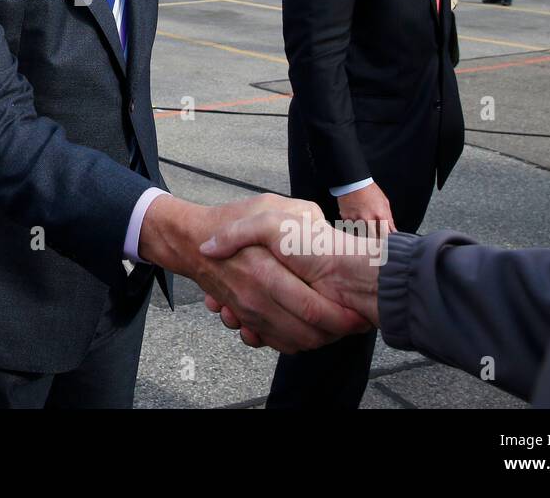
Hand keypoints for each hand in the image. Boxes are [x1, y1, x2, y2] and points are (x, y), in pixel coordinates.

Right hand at [137, 194, 369, 353]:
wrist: (190, 240)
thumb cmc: (229, 218)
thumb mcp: (267, 205)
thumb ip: (299, 215)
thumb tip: (326, 229)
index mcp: (267, 272)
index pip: (313, 310)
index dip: (341, 318)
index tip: (359, 314)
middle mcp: (256, 299)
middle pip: (307, 335)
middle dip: (336, 333)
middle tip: (354, 323)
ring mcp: (249, 312)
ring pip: (292, 343)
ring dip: (318, 340)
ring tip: (336, 325)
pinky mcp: (245, 318)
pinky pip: (274, 342)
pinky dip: (293, 341)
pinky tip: (307, 326)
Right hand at [337, 182, 393, 234]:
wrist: (353, 182)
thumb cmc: (370, 191)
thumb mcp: (385, 203)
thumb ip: (389, 219)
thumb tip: (393, 231)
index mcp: (380, 215)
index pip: (385, 235)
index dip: (386, 239)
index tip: (385, 241)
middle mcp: (368, 219)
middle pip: (374, 238)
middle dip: (376, 238)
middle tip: (376, 236)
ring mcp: (356, 220)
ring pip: (362, 235)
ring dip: (364, 234)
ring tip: (365, 227)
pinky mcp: (346, 218)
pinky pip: (351, 229)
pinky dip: (354, 228)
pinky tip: (356, 222)